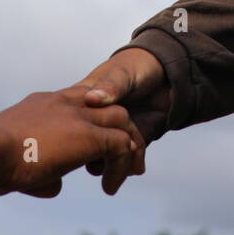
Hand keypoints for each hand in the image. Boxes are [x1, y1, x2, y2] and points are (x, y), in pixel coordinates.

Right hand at [0, 85, 144, 198]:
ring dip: (127, 146)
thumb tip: (56, 185)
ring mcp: (79, 116)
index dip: (92, 120)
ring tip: (126, 172)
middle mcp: (65, 103)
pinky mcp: (89, 135)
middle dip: (118, 130)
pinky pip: (121, 146)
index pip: (80, 100)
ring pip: (122, 120)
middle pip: (107, 106)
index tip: (94, 146)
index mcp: (45, 104)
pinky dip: (120, 167)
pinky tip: (109, 188)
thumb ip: (42, 169)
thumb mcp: (16, 161)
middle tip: (121, 158)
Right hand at [74, 47, 171, 195]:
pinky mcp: (130, 143)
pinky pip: (124, 162)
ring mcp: (111, 133)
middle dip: (89, 160)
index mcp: (82, 102)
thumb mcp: (122, 73)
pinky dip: (128, 167)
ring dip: (110, 167)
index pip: (65, 126)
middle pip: (80, 149)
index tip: (77, 146)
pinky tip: (135, 166)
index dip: (67, 140)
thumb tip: (92, 99)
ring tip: (120, 168)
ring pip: (100, 160)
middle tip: (103, 159)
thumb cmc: (138, 66)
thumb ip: (110, 86)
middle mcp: (93, 121)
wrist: (168, 73)